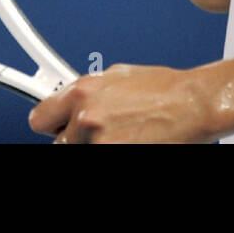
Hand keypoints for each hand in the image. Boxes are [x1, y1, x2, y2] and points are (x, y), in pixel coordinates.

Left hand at [29, 63, 219, 143]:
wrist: (194, 103)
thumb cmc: (165, 89)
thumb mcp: (117, 76)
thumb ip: (90, 91)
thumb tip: (75, 99)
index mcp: (82, 92)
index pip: (39, 118)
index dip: (51, 123)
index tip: (56, 127)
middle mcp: (86, 117)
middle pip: (60, 142)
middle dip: (76, 137)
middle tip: (101, 132)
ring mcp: (100, 143)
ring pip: (80, 152)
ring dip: (95, 146)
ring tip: (123, 135)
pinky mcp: (115, 156)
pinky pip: (99, 158)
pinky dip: (112, 151)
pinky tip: (132, 141)